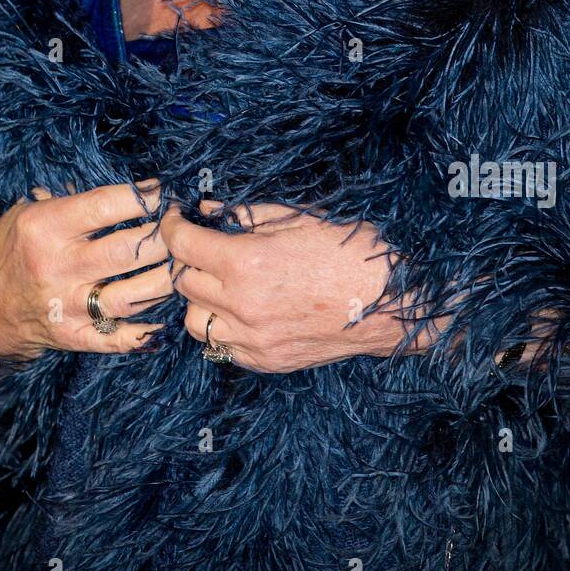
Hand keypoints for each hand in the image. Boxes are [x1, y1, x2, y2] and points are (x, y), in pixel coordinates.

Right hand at [0, 180, 170, 359]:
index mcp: (45, 228)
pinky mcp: (75, 336)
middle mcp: (58, 267)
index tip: (162, 192)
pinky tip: (168, 315)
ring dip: (165, 279)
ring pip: (131, 295)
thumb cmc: (12, 248)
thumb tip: (115, 187)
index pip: (103, 207)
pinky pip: (118, 338)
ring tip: (183, 263)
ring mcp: (68, 305)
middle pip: (124, 251)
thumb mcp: (26, 212)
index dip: (140, 198)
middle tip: (181, 226)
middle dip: (162, 236)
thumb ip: (69, 199)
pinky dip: (147, 330)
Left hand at [161, 201, 419, 373]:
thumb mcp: (298, 216)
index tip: (178, 218)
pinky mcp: (267, 362)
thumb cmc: (352, 250)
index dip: (174, 226)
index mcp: (249, 263)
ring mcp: (255, 339)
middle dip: (190, 260)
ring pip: (195, 321)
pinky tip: (245, 309)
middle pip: (184, 282)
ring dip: (201, 298)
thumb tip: (207, 208)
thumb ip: (246, 213)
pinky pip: (222, 347)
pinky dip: (224, 327)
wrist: (395, 302)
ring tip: (223, 282)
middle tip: (206, 246)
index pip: (183, 244)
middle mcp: (244, 305)